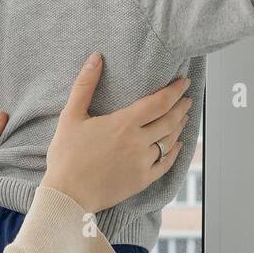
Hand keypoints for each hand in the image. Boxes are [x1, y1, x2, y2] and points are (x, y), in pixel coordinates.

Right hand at [42, 54, 191, 212]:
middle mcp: (138, 142)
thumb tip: (95, 58)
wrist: (67, 195)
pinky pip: (166, 163)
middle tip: (187, 97)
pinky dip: (175, 152)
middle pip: (169, 120)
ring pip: (170, 140)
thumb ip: (85, 85)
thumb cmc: (66, 156)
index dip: (174, 90)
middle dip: (181, 106)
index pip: (159, 102)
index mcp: (123, 124)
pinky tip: (178, 145)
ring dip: (180, 126)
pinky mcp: (142, 180)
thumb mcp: (70, 116)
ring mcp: (143, 162)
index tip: (183, 82)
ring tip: (184, 116)